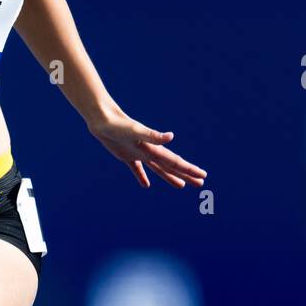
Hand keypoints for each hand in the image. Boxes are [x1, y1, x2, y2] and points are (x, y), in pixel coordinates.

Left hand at [87, 107, 205, 189]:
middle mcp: (149, 151)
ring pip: (158, 169)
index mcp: (153, 149)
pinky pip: (137, 169)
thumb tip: (171, 136)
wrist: (103, 119)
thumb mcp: (136, 131)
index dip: (189, 170)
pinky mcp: (125, 155)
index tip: (203, 176)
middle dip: (186, 175)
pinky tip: (146, 186)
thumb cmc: (119, 125)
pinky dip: (142, 177)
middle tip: (200, 183)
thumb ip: (153, 136)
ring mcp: (138, 154)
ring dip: (169, 177)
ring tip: (181, 186)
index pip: (175, 162)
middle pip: (171, 167)